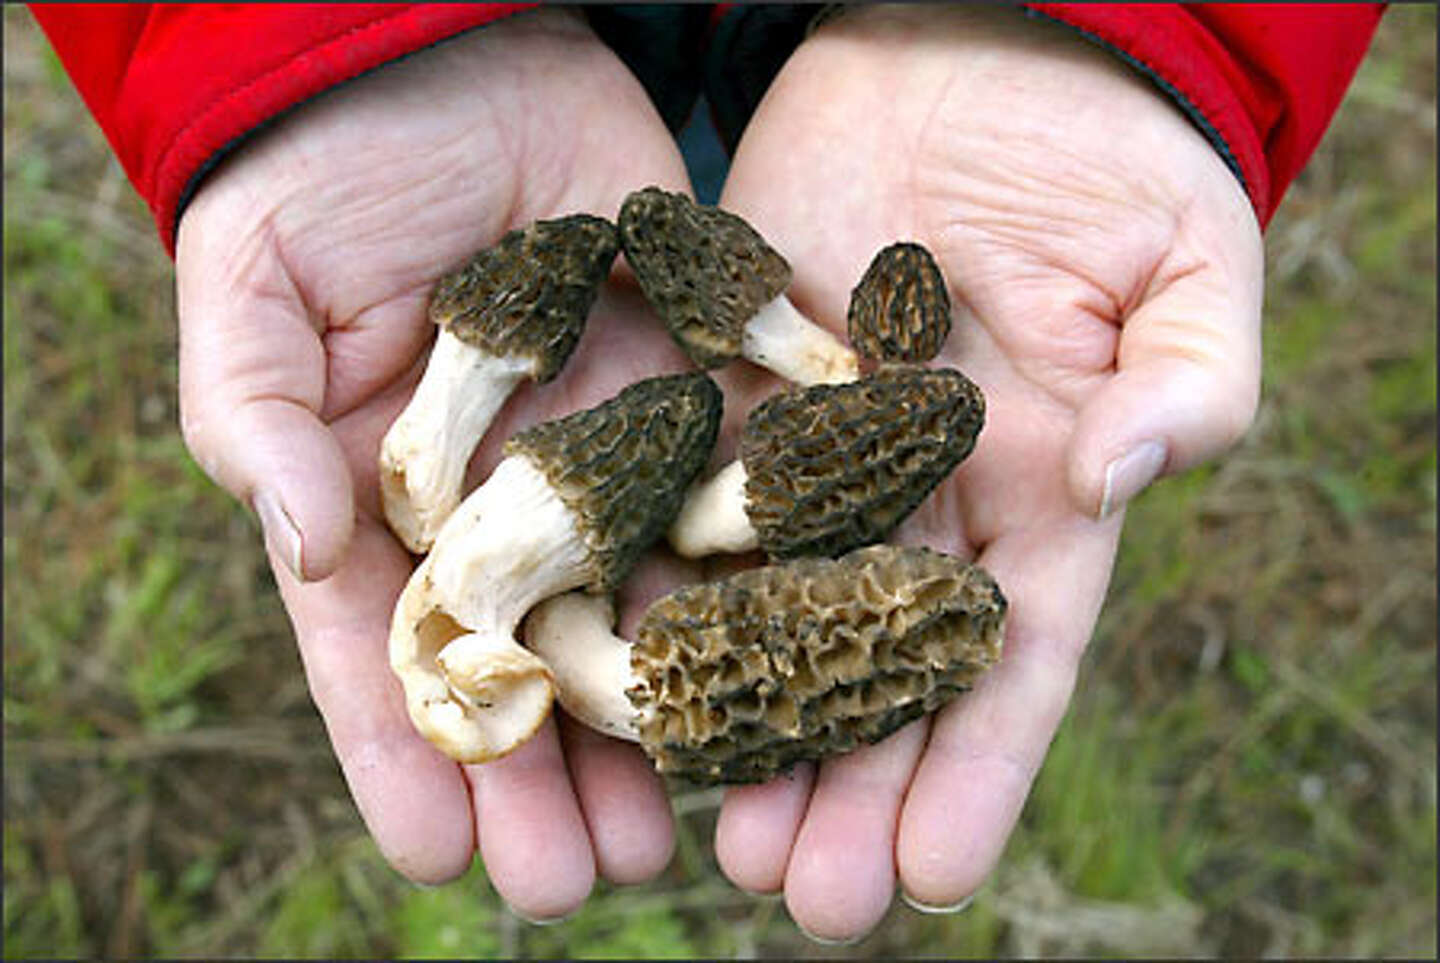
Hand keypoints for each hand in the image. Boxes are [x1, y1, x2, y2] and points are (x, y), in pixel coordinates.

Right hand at [175, 9, 695, 920]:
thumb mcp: (255, 286)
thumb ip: (254, 418)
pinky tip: (773, 672)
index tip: (432, 855)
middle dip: (545, 775)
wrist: (452, 57)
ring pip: (631, 612)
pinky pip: (722, 503)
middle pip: (521, 662)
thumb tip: (298, 549)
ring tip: (678, 828)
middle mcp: (501, 501)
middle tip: (573, 881)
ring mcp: (600, 455)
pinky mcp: (687, 397)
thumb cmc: (323, 171)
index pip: (387, 648)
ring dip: (653, 721)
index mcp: (384, 496)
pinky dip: (746, 586)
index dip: (405, 752)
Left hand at [709, 5, 1262, 940]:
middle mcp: (919, 500)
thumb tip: (1130, 472)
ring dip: (743, 719)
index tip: (933, 872)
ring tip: (710, 832)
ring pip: (773, 609)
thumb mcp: (1184, 257)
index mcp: (1036, 492)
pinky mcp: (733, 389)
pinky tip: (622, 668)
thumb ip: (1191, 374)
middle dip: (847, 782)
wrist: (972, 50)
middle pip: (879, 668)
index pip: (1011, 658)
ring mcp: (817, 452)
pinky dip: (659, 582)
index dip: (978, 768)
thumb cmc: (1105, 152)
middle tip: (801, 892)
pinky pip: (688, 495)